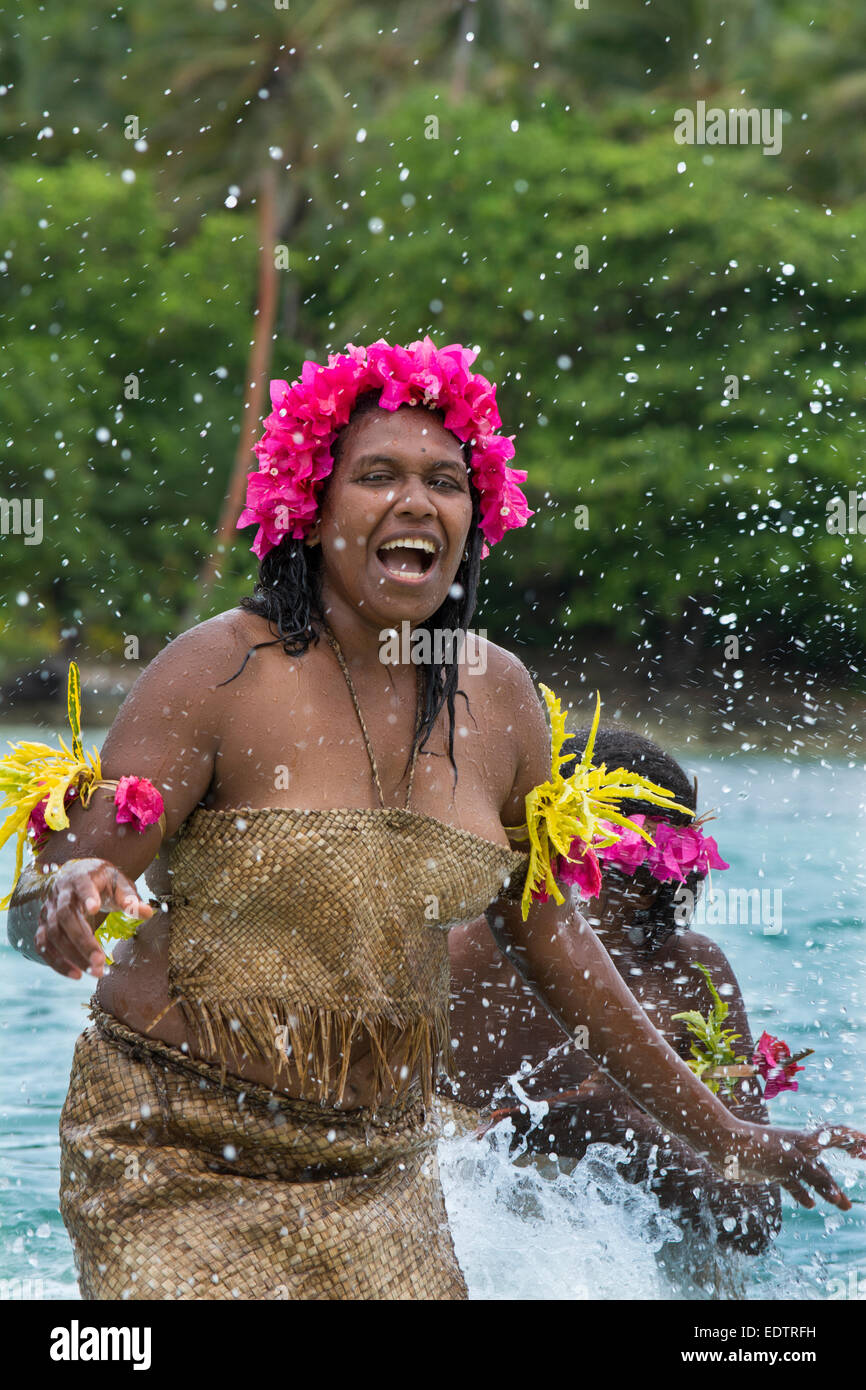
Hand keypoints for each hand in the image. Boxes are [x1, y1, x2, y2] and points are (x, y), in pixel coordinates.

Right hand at [34, 857, 153, 980]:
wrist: (77, 874)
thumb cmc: (102, 880)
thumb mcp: (118, 882)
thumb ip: (130, 898)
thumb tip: (147, 913)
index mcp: (81, 878)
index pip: (82, 886)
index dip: (86, 897)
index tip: (95, 909)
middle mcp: (60, 893)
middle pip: (65, 916)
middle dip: (82, 941)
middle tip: (100, 961)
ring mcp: (49, 910)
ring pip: (53, 934)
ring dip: (71, 956)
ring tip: (94, 971)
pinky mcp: (44, 925)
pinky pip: (43, 945)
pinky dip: (57, 962)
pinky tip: (76, 975)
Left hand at [712, 1119, 865, 1209]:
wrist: (725, 1147)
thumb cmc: (758, 1148)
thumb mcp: (791, 1163)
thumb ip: (815, 1179)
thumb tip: (837, 1197)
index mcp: (807, 1140)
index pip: (837, 1135)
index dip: (855, 1139)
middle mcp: (799, 1148)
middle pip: (829, 1152)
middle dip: (847, 1157)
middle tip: (864, 1161)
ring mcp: (786, 1159)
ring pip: (813, 1174)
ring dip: (829, 1188)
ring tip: (843, 1205)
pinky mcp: (773, 1170)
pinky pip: (793, 1183)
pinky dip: (803, 1193)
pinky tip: (810, 1204)